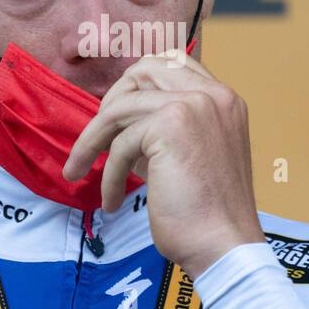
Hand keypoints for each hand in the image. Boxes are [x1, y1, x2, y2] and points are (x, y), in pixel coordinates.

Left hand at [62, 48, 265, 279]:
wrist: (225, 247)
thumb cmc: (208, 215)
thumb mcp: (195, 156)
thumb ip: (168, 129)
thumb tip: (121, 125)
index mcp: (224, 99)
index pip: (171, 61)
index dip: (135, 84)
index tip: (114, 117)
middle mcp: (213, 94)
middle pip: (142, 71)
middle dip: (111, 105)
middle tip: (96, 142)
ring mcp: (194, 104)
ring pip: (121, 107)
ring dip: (94, 143)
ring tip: (83, 172)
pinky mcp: (172, 124)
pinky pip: (120, 141)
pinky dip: (110, 173)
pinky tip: (112, 200)